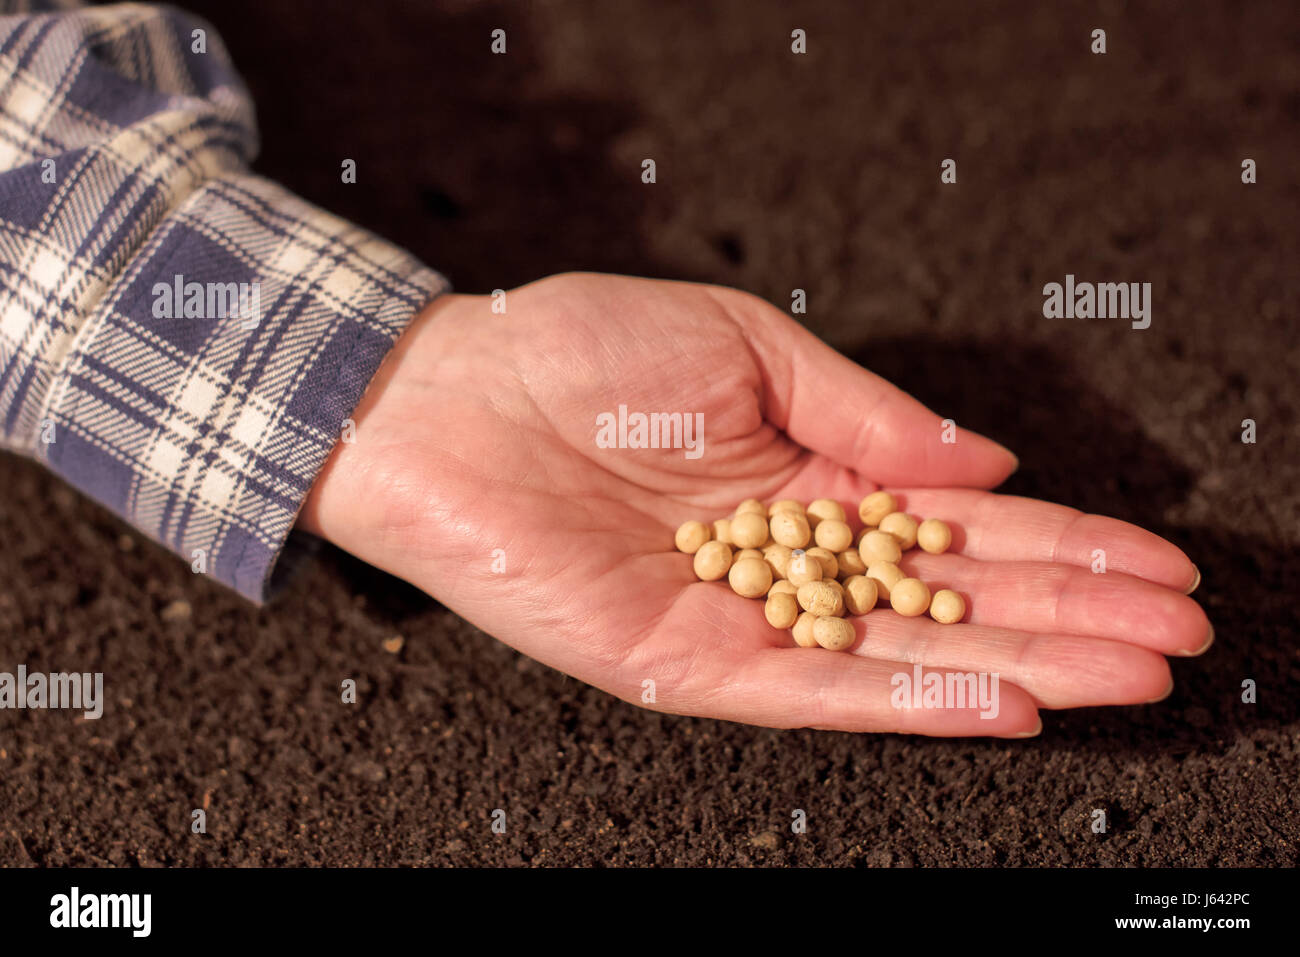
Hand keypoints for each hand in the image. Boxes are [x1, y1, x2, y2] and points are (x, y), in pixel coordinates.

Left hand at [299, 273, 1209, 736]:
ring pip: (901, 655)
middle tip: (1173, 635)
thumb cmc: (579, 351)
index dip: (1060, 543)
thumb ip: (862, 411)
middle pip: (951, 599)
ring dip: (1019, 666)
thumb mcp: (746, 342)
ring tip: (1126, 675)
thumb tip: (980, 464)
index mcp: (810, 478)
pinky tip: (1001, 702)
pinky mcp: (686, 662)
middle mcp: (789, 558)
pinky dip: (907, 699)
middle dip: (1069, 615)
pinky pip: (813, 690)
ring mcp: (743, 616)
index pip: (958, 525)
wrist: (451, 395)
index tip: (1151, 562)